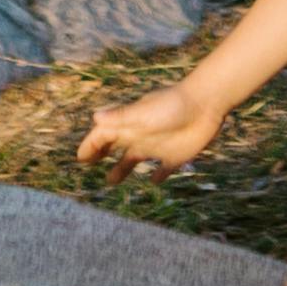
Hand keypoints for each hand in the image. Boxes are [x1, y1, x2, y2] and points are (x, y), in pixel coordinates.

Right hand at [78, 81, 222, 177]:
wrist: (206, 104)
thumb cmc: (172, 106)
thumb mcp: (143, 113)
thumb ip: (121, 117)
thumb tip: (95, 116)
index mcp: (130, 124)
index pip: (103, 135)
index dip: (91, 145)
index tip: (80, 158)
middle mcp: (140, 135)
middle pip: (115, 146)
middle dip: (101, 154)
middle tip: (89, 164)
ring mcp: (157, 146)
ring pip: (134, 159)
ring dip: (123, 169)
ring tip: (111, 181)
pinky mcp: (175, 156)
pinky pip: (163, 169)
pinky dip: (158, 175)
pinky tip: (153, 181)